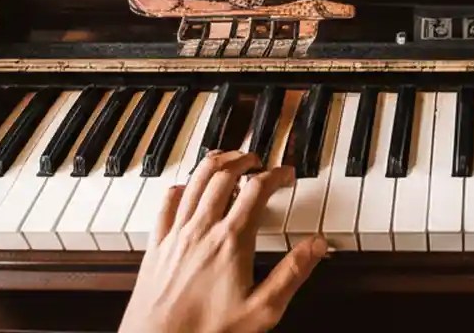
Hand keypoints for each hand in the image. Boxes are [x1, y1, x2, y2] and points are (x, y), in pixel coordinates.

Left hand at [120, 151, 328, 332]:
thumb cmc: (207, 332)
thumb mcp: (262, 310)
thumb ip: (292, 273)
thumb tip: (317, 245)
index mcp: (231, 241)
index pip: (257, 189)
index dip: (276, 174)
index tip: (287, 174)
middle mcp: (201, 229)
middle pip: (223, 175)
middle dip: (244, 160)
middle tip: (258, 161)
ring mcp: (176, 234)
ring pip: (194, 181)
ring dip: (214, 163)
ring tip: (228, 159)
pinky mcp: (156, 245)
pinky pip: (166, 203)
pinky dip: (180, 187)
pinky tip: (186, 187)